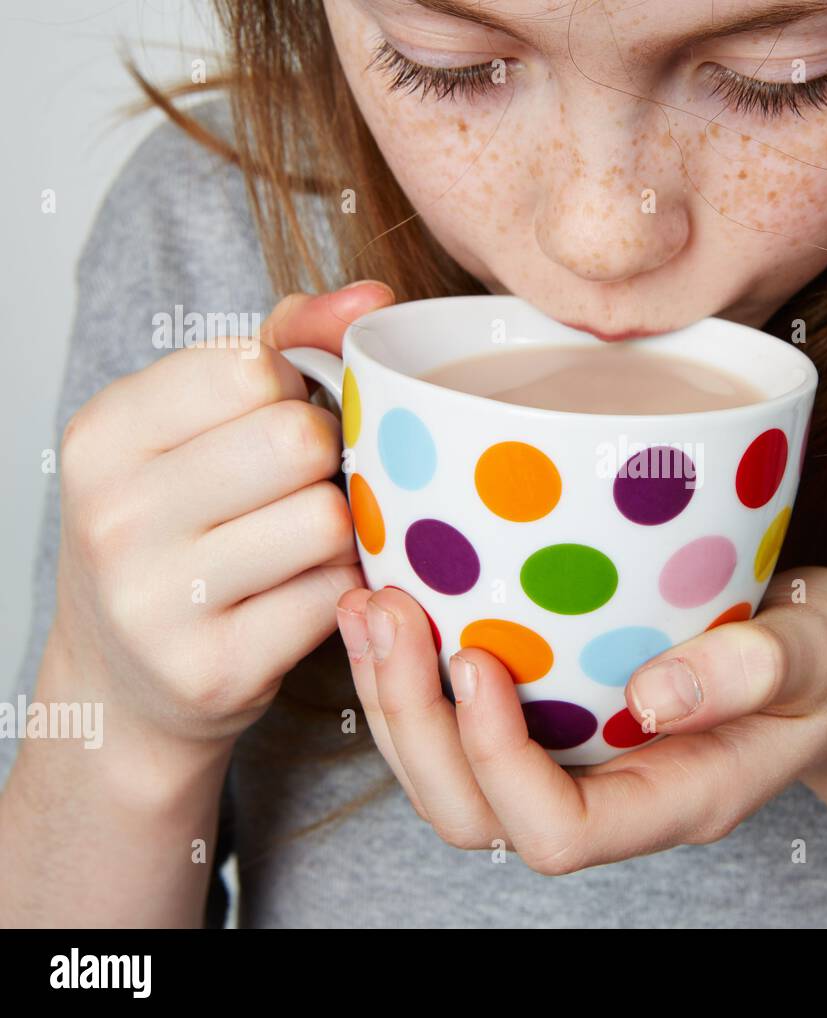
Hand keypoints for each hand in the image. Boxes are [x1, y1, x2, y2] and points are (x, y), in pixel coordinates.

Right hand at [48, 282, 393, 748]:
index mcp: (103, 433)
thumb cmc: (177, 531)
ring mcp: (155, 600)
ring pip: (329, 520)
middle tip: (300, 491)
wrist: (124, 680)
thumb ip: (282, 344)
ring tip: (303, 544)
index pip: (252, 367)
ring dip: (340, 531)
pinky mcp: (212, 669)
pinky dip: (340, 591)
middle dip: (323, 463)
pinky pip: (334, 596)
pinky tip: (304, 595)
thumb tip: (374, 297)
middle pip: (298, 441)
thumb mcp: (194, 428)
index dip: (293, 393)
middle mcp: (112, 513)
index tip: (274, 426)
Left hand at [335, 566, 826, 873]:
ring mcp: (577, 762)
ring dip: (395, 698)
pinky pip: (464, 725)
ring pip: (452, 780)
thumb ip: (757, 671)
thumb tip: (652, 692)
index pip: (559, 832)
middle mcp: (610, 796)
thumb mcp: (821, 652)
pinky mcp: (560, 719)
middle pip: (476, 816)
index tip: (478, 656)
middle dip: (414, 723)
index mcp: (673, 798)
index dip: (498, 758)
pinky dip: (417, 673)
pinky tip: (399, 597)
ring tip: (366, 602)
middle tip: (384, 611)